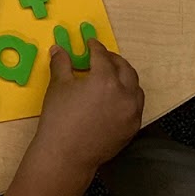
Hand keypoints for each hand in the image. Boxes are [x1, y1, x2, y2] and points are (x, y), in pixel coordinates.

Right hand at [29, 40, 143, 173]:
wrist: (68, 153)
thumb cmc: (60, 117)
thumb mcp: (58, 86)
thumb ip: (62, 63)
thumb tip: (59, 49)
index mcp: (105, 80)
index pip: (102, 56)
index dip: (95, 47)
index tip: (90, 42)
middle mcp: (124, 94)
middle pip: (125, 69)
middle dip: (114, 59)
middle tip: (102, 56)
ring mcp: (131, 112)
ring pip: (136, 88)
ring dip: (125, 77)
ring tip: (112, 76)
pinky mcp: (133, 127)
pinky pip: (136, 106)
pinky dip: (128, 96)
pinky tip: (116, 98)